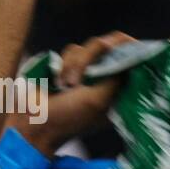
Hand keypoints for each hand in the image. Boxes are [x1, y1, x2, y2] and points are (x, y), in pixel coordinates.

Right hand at [14, 31, 135, 153]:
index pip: (136, 59)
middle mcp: (108, 77)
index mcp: (121, 89)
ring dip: (75, 64)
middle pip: (113, 46)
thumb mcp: (98, 99)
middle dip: (94, 58)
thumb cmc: (67, 117)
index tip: (121, 47)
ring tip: (65, 84)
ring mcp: (89, 71)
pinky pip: (73, 50)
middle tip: (78, 79)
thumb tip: (126, 50)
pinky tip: (58, 80)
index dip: (132, 49)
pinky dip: (64, 64)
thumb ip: (116, 75)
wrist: (33, 122)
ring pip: (90, 46)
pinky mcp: (70, 66)